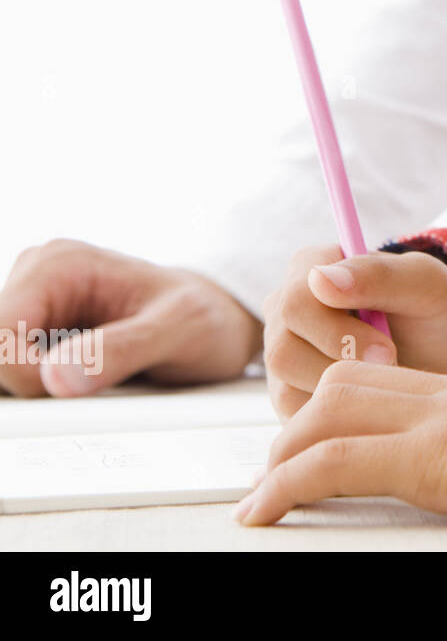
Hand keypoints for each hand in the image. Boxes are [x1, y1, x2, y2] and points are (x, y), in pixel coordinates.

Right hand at [0, 238, 262, 396]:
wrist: (222, 318)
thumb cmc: (207, 316)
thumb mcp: (181, 332)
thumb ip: (122, 352)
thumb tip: (55, 377)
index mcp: (58, 265)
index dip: (27, 375)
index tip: (77, 385)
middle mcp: (37, 278)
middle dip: (37, 381)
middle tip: (98, 382)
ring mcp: (36, 305)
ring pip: (7, 367)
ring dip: (44, 385)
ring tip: (104, 375)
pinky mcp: (40, 331)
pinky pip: (22, 372)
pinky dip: (51, 385)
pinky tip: (92, 377)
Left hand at [235, 361, 446, 527]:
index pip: (400, 385)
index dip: (349, 408)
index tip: (325, 443)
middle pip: (353, 384)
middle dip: (304, 423)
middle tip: (279, 473)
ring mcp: (446, 417)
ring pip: (332, 409)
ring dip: (286, 450)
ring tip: (263, 496)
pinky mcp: (437, 455)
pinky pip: (336, 461)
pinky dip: (289, 483)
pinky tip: (265, 512)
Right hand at [261, 245, 446, 419]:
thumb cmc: (441, 312)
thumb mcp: (425, 285)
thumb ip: (378, 275)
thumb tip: (320, 278)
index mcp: (310, 267)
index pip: (295, 301)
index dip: (339, 333)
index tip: (388, 349)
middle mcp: (287, 310)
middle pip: (282, 349)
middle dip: (343, 367)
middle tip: (391, 370)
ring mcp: (283, 353)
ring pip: (285, 387)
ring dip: (342, 393)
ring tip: (386, 381)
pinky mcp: (289, 394)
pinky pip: (293, 417)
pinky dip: (336, 417)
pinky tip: (372, 402)